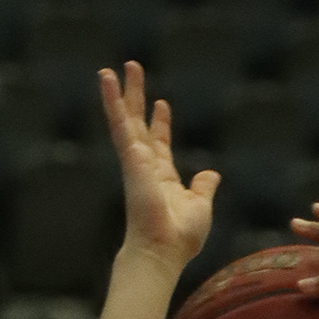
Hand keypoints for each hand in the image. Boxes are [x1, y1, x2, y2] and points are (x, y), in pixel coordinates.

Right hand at [98, 62, 217, 272]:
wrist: (163, 250)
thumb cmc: (180, 237)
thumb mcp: (200, 206)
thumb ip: (203, 187)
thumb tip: (212, 173)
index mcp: (163, 176)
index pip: (160, 144)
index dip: (160, 124)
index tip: (161, 104)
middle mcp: (146, 165)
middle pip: (139, 124)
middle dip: (136, 98)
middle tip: (133, 71)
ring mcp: (135, 159)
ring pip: (124, 119)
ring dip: (119, 92)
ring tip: (111, 68)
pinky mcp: (129, 156)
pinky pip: (119, 122)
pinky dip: (111, 100)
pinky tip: (106, 79)